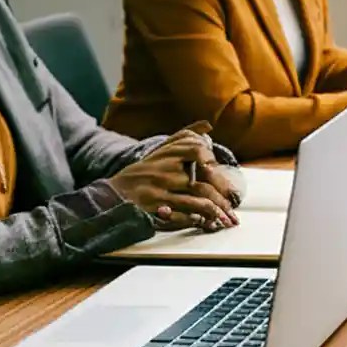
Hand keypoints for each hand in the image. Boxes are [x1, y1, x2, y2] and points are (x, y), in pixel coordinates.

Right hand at [109, 122, 239, 231]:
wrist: (112, 195)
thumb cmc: (141, 174)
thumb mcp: (160, 152)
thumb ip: (183, 138)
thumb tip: (208, 125)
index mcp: (166, 154)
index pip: (194, 149)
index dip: (208, 158)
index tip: (216, 169)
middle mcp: (164, 169)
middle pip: (201, 179)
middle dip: (222, 194)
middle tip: (233, 205)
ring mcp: (160, 188)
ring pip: (197, 197)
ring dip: (216, 210)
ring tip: (227, 220)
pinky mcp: (156, 205)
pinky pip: (184, 211)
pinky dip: (197, 217)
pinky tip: (205, 221)